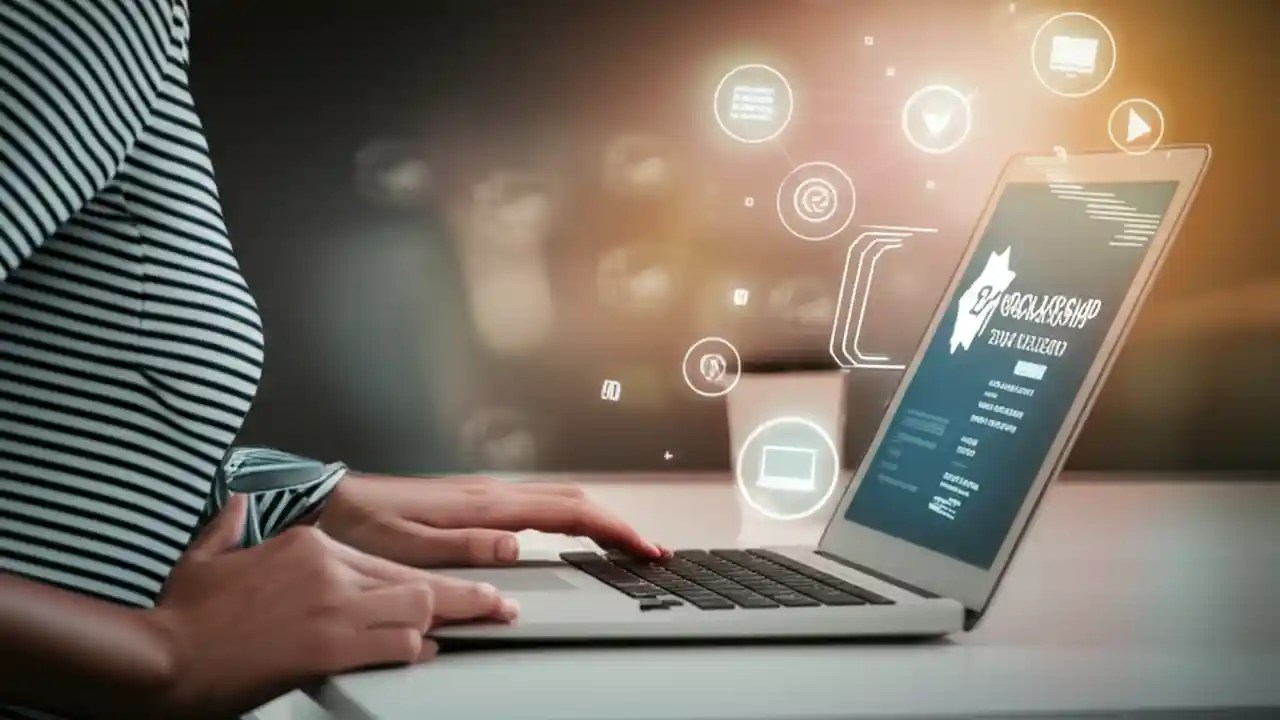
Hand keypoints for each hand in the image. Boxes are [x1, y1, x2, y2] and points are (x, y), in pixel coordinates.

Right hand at [149, 495, 517, 718]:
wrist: (164, 656)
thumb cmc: (184, 615)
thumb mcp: (206, 555)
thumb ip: (230, 525)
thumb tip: (235, 503)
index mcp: (309, 543)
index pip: (386, 558)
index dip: (423, 577)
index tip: (446, 588)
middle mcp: (329, 566)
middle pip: (415, 579)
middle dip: (463, 594)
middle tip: (499, 605)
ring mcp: (332, 605)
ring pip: (415, 608)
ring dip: (444, 623)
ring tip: (481, 625)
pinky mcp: (330, 646)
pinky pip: (396, 643)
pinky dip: (418, 649)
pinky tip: (432, 651)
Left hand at [318, 474, 668, 567]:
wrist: (330, 503)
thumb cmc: (363, 528)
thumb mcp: (409, 548)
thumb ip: (465, 548)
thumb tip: (517, 546)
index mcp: (485, 505)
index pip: (568, 513)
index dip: (614, 529)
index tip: (644, 547)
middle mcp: (491, 493)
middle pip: (574, 501)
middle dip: (618, 523)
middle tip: (650, 549)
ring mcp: (484, 494)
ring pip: (558, 500)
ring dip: (596, 519)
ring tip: (622, 542)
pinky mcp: (474, 501)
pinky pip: (537, 505)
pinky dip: (568, 518)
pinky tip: (570, 532)